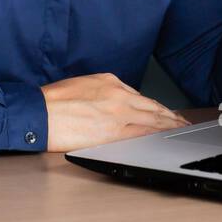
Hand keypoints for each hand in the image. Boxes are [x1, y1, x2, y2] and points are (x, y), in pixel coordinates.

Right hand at [40, 72, 189, 151]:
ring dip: (170, 126)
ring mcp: (118, 112)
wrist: (38, 112)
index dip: (156, 106)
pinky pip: (142, 134)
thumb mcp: (82, 85)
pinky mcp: (114, 130)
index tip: (165, 112)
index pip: (141, 97)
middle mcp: (118, 94)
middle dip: (170, 116)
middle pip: (153, 107)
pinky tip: (165, 140)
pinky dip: (157, 136)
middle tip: (183, 123)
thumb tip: (113, 104)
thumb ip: (102, 92)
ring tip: (181, 132)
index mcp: (110, 82)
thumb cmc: (51, 102)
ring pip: (153, 119)